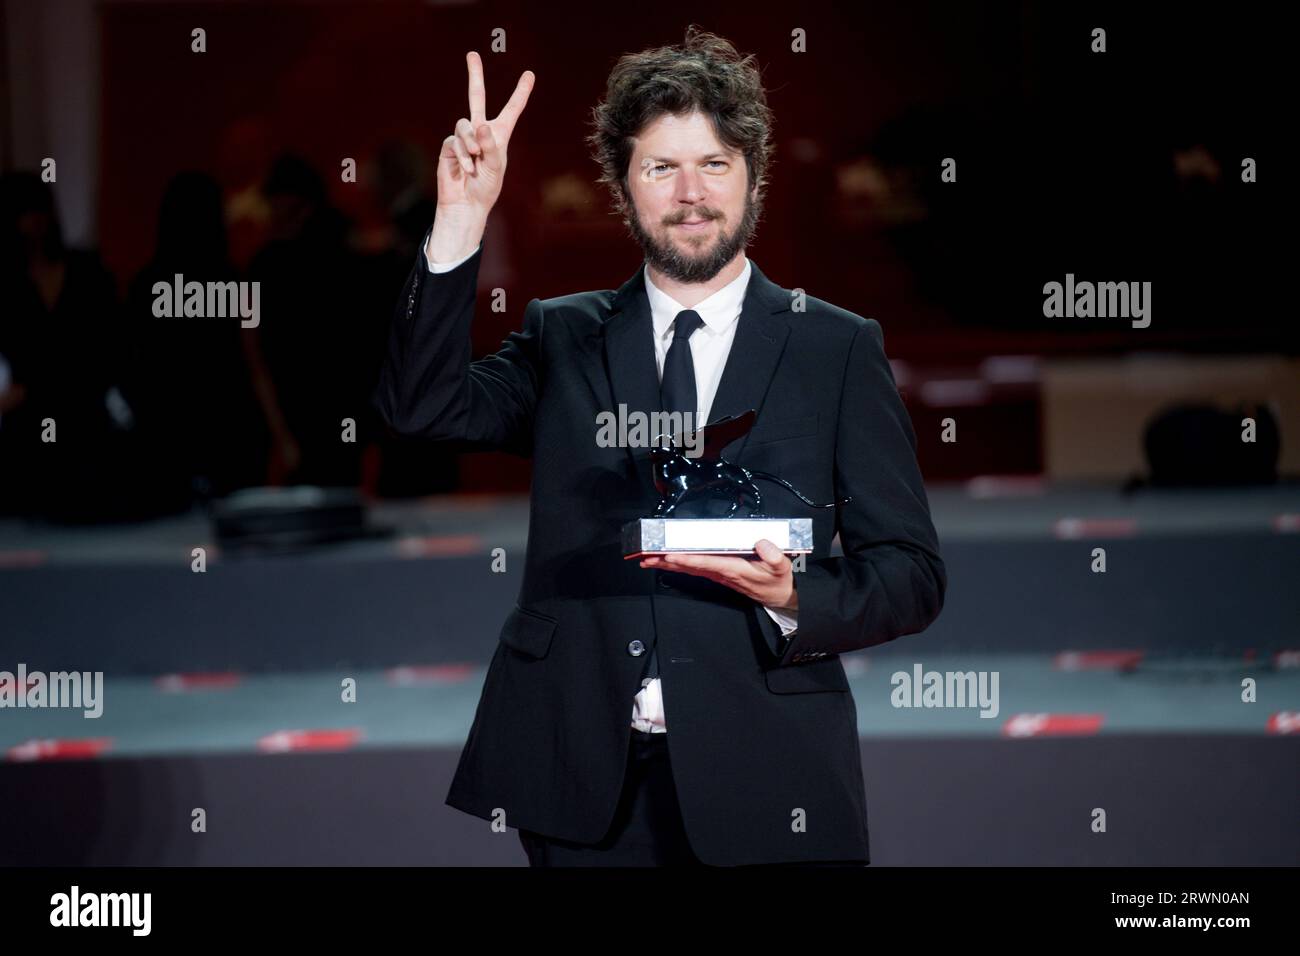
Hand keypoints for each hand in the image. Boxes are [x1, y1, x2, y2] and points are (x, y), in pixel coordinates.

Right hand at [430, 52, 533, 260]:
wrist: (466, 204)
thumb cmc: (486, 188)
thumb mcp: (496, 167)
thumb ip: (490, 145)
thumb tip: (480, 125)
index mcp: (499, 136)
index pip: (511, 110)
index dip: (520, 93)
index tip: (529, 75)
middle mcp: (481, 132)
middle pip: (476, 98)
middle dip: (475, 76)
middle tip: (472, 54)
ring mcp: (463, 138)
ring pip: (465, 125)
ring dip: (472, 144)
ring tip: (476, 161)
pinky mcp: (450, 146)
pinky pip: (456, 141)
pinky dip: (464, 156)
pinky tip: (467, 170)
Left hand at [639, 539, 797, 609]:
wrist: (778, 595)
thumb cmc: (777, 581)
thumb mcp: (781, 567)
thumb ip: (773, 555)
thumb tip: (762, 543)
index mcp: (734, 569)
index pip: (706, 563)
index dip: (687, 559)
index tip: (671, 556)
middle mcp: (722, 572)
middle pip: (690, 567)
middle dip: (667, 563)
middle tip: (646, 558)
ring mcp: (718, 574)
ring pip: (689, 569)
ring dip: (668, 565)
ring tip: (648, 559)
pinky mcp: (718, 573)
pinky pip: (694, 569)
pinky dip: (678, 565)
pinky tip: (666, 562)